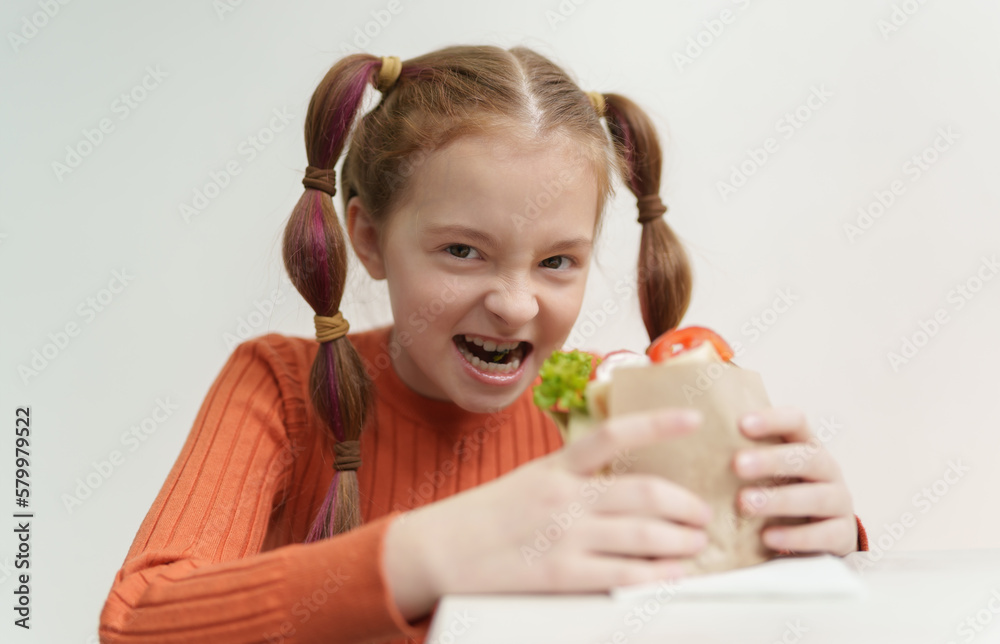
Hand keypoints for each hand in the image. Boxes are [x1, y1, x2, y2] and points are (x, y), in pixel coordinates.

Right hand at [383, 408, 712, 618]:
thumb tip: (620, 482)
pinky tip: (671, 574)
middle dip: (685, 504)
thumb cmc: (483, 517)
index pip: (614, 435)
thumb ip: (572, 478)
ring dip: (680, 540)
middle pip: (644, 492)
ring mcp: (563, 536)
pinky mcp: (560, 575)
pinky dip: (655, 575)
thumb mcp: (528, 480)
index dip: (658, 423)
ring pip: (642, 534)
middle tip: (703, 513)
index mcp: (555, 467)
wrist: (437, 551)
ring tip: (695, 543)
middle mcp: (564, 497)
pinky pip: (622, 575)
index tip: (693, 419)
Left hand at [732, 406, 857, 555]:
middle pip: (807, 457)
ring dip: (779, 499)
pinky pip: (824, 534)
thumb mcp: (768, 472)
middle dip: (771, 460)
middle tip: (737, 465)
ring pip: (816, 496)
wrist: (822, 535)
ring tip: (746, 504)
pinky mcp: (842, 534)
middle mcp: (827, 469)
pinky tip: (768, 537)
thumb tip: (692, 443)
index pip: (796, 422)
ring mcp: (839, 501)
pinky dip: (795, 536)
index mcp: (806, 446)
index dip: (772, 420)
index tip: (741, 424)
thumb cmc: (783, 493)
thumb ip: (743, 457)